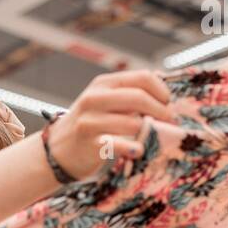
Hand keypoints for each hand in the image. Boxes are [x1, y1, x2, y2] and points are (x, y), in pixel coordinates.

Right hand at [46, 71, 174, 179]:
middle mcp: (94, 98)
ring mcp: (90, 121)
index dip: (162, 91)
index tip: (168, 103)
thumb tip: (163, 78)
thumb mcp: (104, 99)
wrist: (58, 149)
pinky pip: (121, 145)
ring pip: (133, 123)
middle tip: (169, 121)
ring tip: (150, 136)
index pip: (142, 78)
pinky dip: (134, 149)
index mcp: (103, 84)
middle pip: (139, 97)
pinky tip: (137, 150)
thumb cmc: (89, 123)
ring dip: (149, 131)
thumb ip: (130, 90)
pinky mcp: (90, 144)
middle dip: (161, 111)